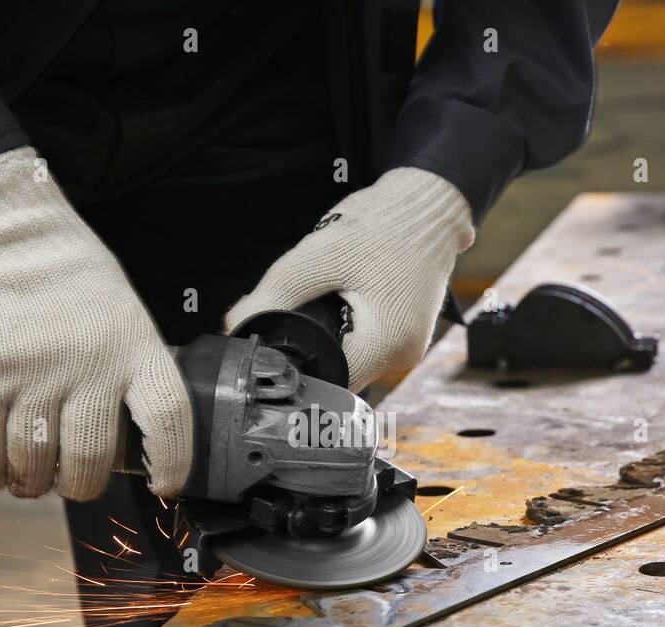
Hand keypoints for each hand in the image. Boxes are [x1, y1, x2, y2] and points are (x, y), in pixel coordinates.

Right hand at [0, 147, 191, 499]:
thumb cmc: (65, 271)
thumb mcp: (123, 311)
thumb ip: (129, 368)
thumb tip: (128, 434)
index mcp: (135, 346)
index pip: (168, 419)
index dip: (171, 462)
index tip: (164, 485)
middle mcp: (90, 366)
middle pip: (92, 458)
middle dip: (80, 484)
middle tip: (72, 482)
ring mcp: (34, 374)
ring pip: (36, 460)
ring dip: (31, 482)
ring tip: (29, 479)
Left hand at [224, 167, 473, 390]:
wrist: (429, 206)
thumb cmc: (384, 226)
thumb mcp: (319, 257)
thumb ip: (274, 295)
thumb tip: (234, 326)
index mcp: (386, 345)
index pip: (327, 382)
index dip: (295, 368)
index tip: (275, 349)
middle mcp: (401, 356)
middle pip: (337, 373)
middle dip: (311, 348)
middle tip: (299, 311)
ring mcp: (407, 347)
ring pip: (350, 359)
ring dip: (330, 336)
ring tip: (329, 297)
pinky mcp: (406, 335)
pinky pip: (365, 343)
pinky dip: (347, 326)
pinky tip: (345, 298)